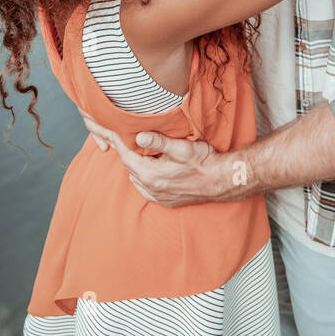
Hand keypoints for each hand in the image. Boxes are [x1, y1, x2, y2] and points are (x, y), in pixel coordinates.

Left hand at [79, 110, 224, 207]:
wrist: (221, 181)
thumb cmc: (203, 161)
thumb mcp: (181, 147)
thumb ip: (158, 141)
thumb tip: (138, 136)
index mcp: (151, 174)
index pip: (127, 157)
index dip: (119, 143)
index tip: (113, 133)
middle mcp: (152, 188)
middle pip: (130, 168)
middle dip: (127, 153)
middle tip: (124, 140)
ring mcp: (159, 197)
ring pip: (137, 180)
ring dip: (136, 167)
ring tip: (138, 154)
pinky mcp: (167, 201)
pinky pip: (147, 191)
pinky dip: (144, 180)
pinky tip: (149, 173)